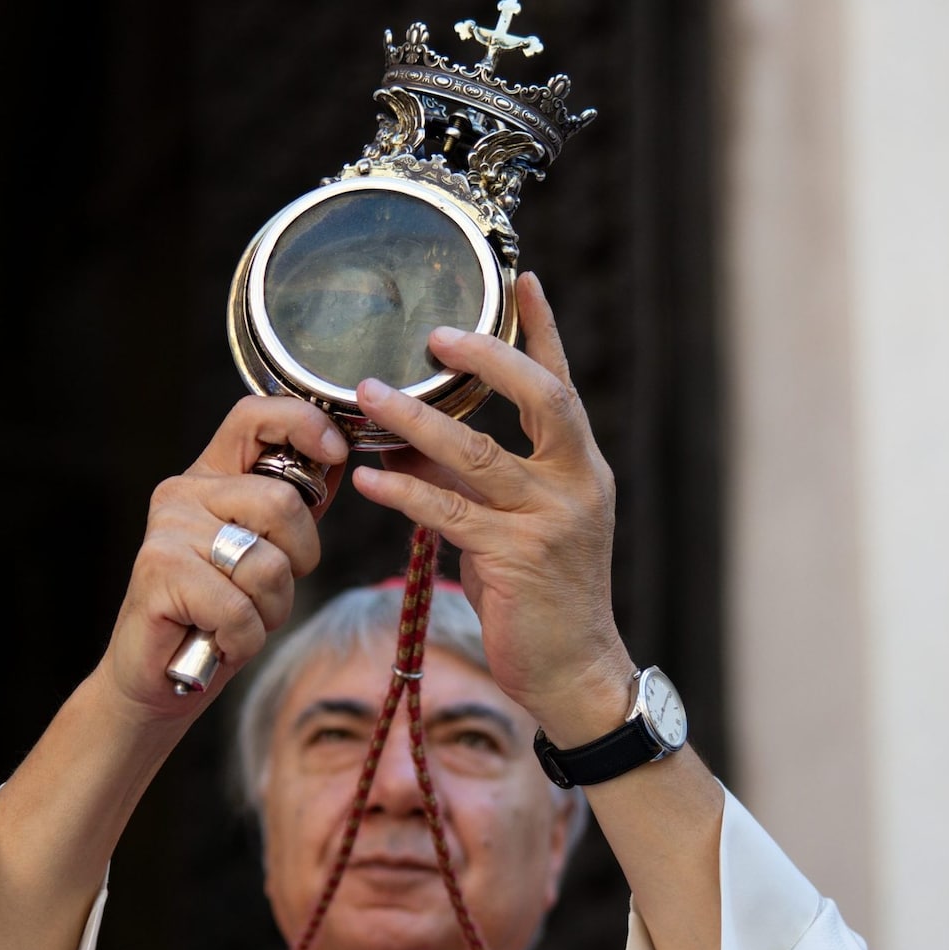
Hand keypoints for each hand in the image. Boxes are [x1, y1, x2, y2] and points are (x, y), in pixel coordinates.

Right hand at [101, 396, 348, 717]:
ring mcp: (167, 531)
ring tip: (237, 620)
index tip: (336, 452)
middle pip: (282, 503)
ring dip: (270, 610)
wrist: (155, 678)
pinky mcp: (157, 573)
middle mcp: (183, 493)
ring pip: (267, 564)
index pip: (254, 417)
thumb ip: (293, 506)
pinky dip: (243, 639)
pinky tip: (217, 641)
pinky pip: (239, 609)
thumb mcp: (265, 551)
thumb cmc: (216, 615)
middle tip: (266, 594)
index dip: (303, 422)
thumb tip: (335, 457)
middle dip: (298, 561)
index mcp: (210, 477)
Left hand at [352, 273, 634, 744]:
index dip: (542, 329)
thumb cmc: (542, 598)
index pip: (561, 384)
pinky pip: (451, 513)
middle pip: (541, 399)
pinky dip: (407, 492)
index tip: (520, 277)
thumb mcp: (515, 525)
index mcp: (580, 468)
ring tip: (368, 397)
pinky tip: (371, 479)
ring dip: (417, 422)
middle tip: (435, 334)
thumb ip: (472, 479)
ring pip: (479, 455)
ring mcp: (550, 520)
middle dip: (488, 359)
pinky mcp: (517, 559)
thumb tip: (406, 439)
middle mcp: (576, 483)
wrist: (576, 672)